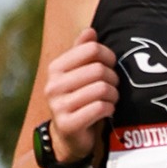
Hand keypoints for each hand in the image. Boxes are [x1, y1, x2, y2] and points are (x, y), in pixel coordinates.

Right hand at [44, 28, 119, 161]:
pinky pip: (100, 108)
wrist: (68, 137)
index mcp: (56, 68)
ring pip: (102, 89)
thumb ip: (82, 52)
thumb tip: (90, 30)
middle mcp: (53, 85)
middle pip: (99, 69)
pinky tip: (107, 111)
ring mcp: (59, 106)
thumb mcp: (77, 73)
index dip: (108, 55)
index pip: (91, 49)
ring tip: (110, 99)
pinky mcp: (68, 124)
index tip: (111, 65)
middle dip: (113, 78)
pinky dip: (110, 109)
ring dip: (113, 95)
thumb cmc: (78, 99)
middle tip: (112, 86)